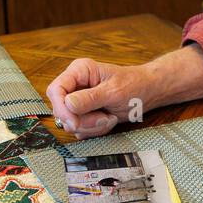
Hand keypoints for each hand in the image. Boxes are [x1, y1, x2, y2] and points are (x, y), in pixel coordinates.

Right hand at [45, 44, 202, 138]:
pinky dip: (95, 130)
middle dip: (82, 121)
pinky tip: (108, 120)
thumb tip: (68, 104)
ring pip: (70, 123)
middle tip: (104, 118)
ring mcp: (78, 101)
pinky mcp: (83, 114)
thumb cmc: (134, 85)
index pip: (56, 90)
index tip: (75, 122)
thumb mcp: (114, 91)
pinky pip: (80, 130)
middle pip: (60, 110)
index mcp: (79, 71)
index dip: (61, 108)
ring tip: (109, 117)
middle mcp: (75, 85)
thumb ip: (90, 98)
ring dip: (91, 126)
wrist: (147, 93)